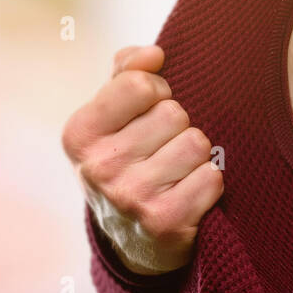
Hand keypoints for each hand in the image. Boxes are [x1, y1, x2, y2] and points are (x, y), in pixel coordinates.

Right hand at [62, 44, 223, 275]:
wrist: (130, 238)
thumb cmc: (126, 157)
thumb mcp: (112, 113)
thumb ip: (127, 70)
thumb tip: (154, 54)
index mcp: (80, 133)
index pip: (139, 84)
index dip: (157, 90)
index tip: (150, 108)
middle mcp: (99, 167)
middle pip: (173, 113)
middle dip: (176, 125)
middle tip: (162, 146)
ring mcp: (131, 198)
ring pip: (196, 143)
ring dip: (194, 153)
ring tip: (175, 169)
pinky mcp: (165, 223)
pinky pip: (212, 177)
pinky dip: (208, 181)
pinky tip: (188, 192)